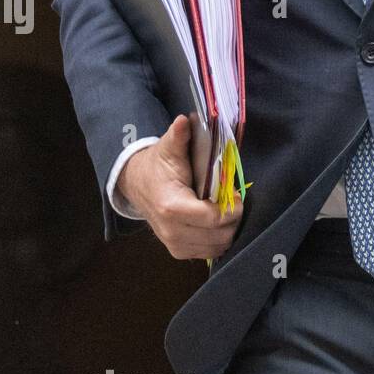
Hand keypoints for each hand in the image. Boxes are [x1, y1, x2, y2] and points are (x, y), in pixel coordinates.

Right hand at [118, 113, 241, 260]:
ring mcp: (175, 245)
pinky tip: (218, 221)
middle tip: (233, 199)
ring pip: (217, 247)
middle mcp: (172, 231)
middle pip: (220, 235)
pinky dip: (218, 239)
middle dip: (233, 217)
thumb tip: (184, 120)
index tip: (235, 192)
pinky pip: (208, 252)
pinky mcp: (178, 251)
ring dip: (228, 229)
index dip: (232, 207)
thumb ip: (179, 136)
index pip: (213, 218)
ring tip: (226, 209)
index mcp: (172, 207)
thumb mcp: (168, 147)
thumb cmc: (158, 165)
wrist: (137, 185)